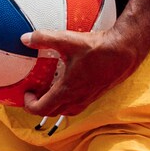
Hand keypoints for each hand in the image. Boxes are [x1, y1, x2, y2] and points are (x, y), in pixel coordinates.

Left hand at [21, 25, 146, 117]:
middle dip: (39, 106)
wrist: (124, 52)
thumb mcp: (67, 40)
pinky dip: (67, 101)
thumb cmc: (97, 48)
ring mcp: (87, 99)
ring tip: (48, 91)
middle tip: (34, 92)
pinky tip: (67, 86)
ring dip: (54, 106)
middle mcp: (76, 99)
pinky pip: (76, 106)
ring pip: (65, 111)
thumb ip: (44, 38)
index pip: (41, 109)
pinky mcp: (95, 95)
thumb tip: (24, 38)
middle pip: (51, 112)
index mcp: (66, 90)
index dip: (29, 105)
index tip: (26, 93)